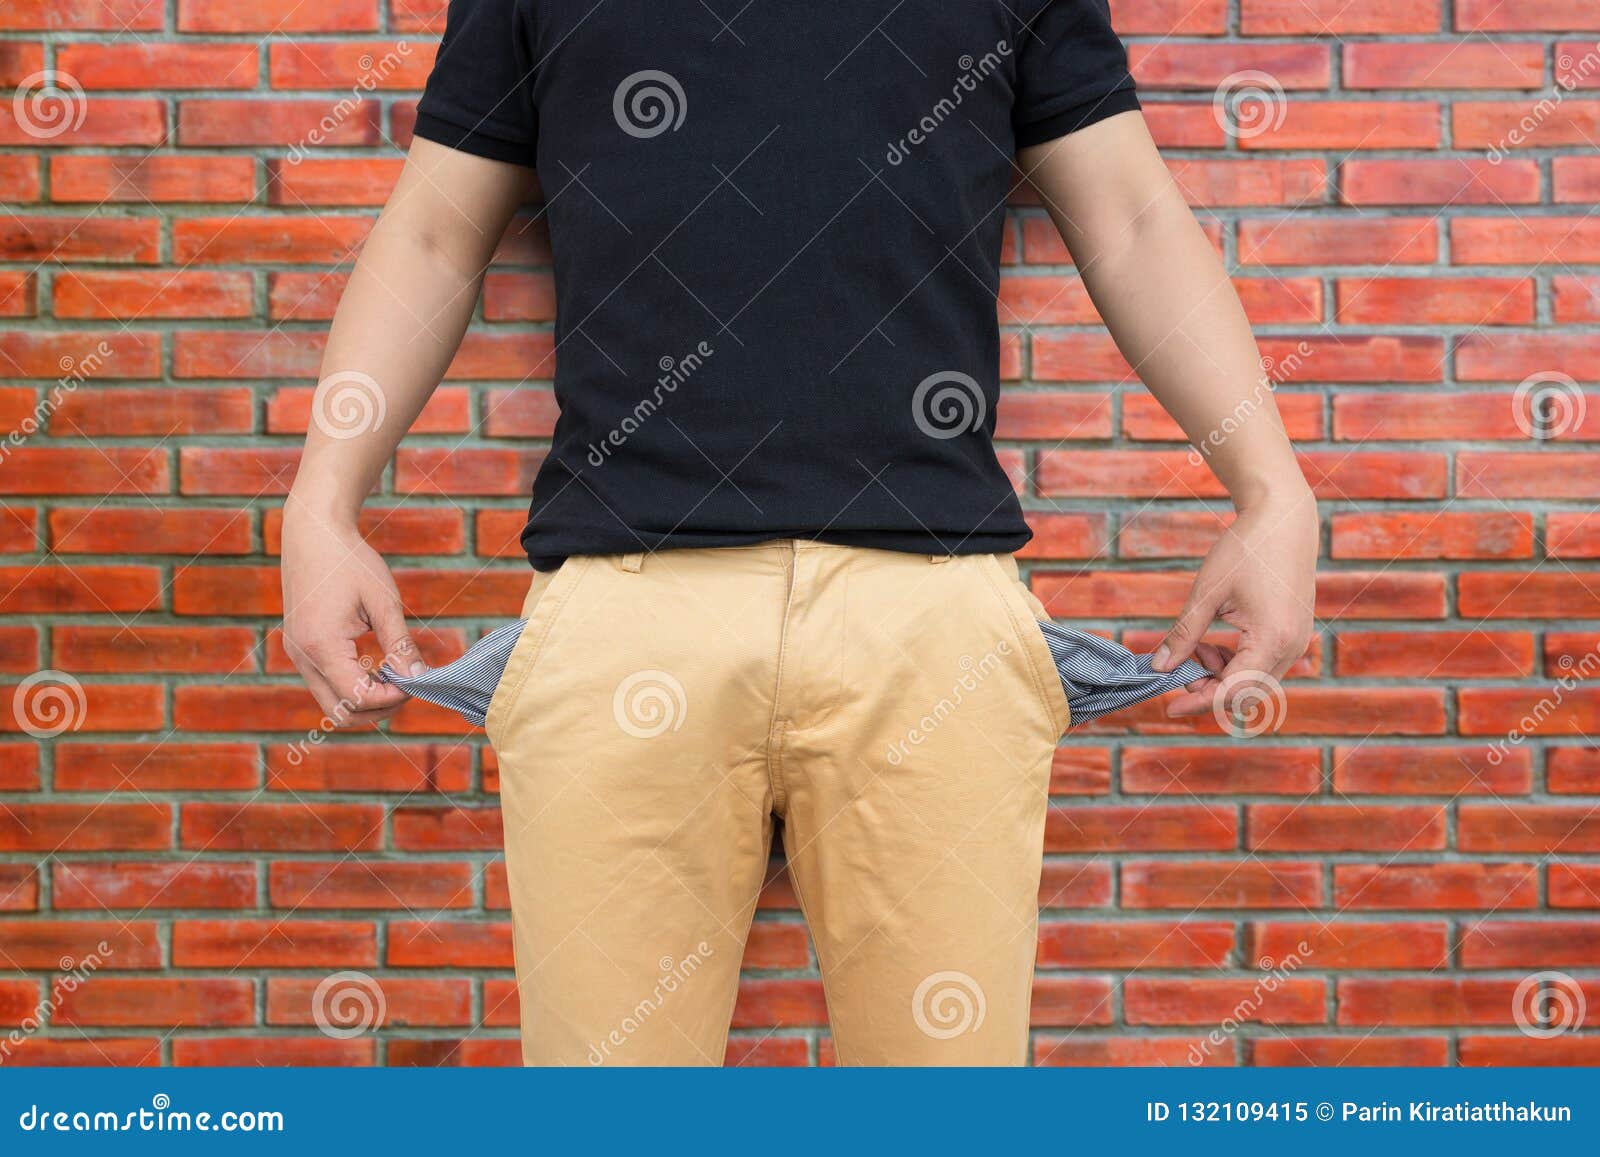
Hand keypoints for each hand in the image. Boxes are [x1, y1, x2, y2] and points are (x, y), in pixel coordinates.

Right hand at [280, 503, 422, 726]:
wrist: (313, 532)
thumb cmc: (350, 560)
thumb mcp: (383, 601)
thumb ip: (399, 644)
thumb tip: (419, 679)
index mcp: (321, 645)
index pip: (359, 698)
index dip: (394, 698)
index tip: (416, 680)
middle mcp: (302, 657)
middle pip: (342, 712)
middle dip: (379, 709)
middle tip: (408, 686)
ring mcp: (296, 655)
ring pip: (332, 703)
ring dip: (366, 699)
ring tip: (394, 676)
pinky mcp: (299, 649)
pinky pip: (325, 684)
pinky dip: (352, 685)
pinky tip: (376, 666)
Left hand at [1153, 487, 1317, 717]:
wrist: (1284, 518)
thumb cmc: (1245, 549)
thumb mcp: (1206, 593)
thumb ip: (1183, 635)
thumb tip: (1159, 668)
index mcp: (1272, 639)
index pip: (1233, 692)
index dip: (1198, 703)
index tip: (1169, 707)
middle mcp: (1292, 648)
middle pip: (1246, 694)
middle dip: (1209, 689)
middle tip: (1179, 667)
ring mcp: (1297, 642)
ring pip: (1255, 682)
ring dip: (1221, 675)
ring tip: (1197, 645)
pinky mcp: (1295, 634)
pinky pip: (1264, 666)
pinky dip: (1236, 663)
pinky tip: (1213, 643)